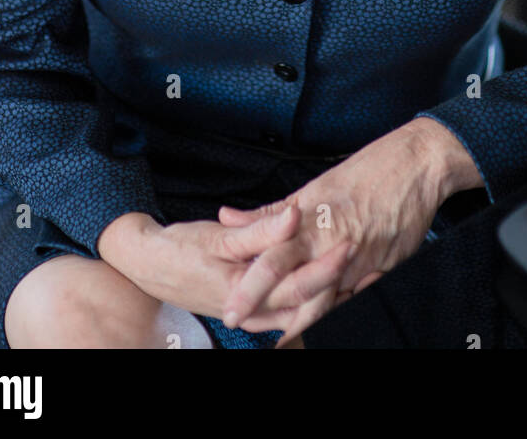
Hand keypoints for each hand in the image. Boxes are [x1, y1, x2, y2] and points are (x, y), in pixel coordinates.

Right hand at [96, 207, 352, 329]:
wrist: (150, 265)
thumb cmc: (181, 250)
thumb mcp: (219, 237)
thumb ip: (260, 228)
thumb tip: (294, 215)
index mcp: (248, 288)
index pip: (299, 285)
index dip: (329, 267)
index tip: (353, 246)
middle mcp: (256, 308)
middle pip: (310, 303)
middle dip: (344, 286)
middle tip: (376, 263)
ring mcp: (257, 311)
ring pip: (305, 310)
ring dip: (337, 294)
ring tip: (370, 273)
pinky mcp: (258, 306)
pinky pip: (294, 308)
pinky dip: (319, 297)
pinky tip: (341, 281)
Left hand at [217, 120, 474, 345]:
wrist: (417, 166)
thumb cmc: (367, 171)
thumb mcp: (315, 186)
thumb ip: (272, 212)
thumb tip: (227, 216)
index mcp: (313, 222)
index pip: (272, 262)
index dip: (250, 289)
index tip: (231, 308)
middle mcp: (333, 245)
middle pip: (296, 289)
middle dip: (271, 312)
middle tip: (247, 327)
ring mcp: (360, 262)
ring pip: (326, 302)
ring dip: (302, 319)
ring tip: (282, 335)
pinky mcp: (383, 271)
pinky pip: (354, 299)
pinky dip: (336, 309)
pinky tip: (323, 317)